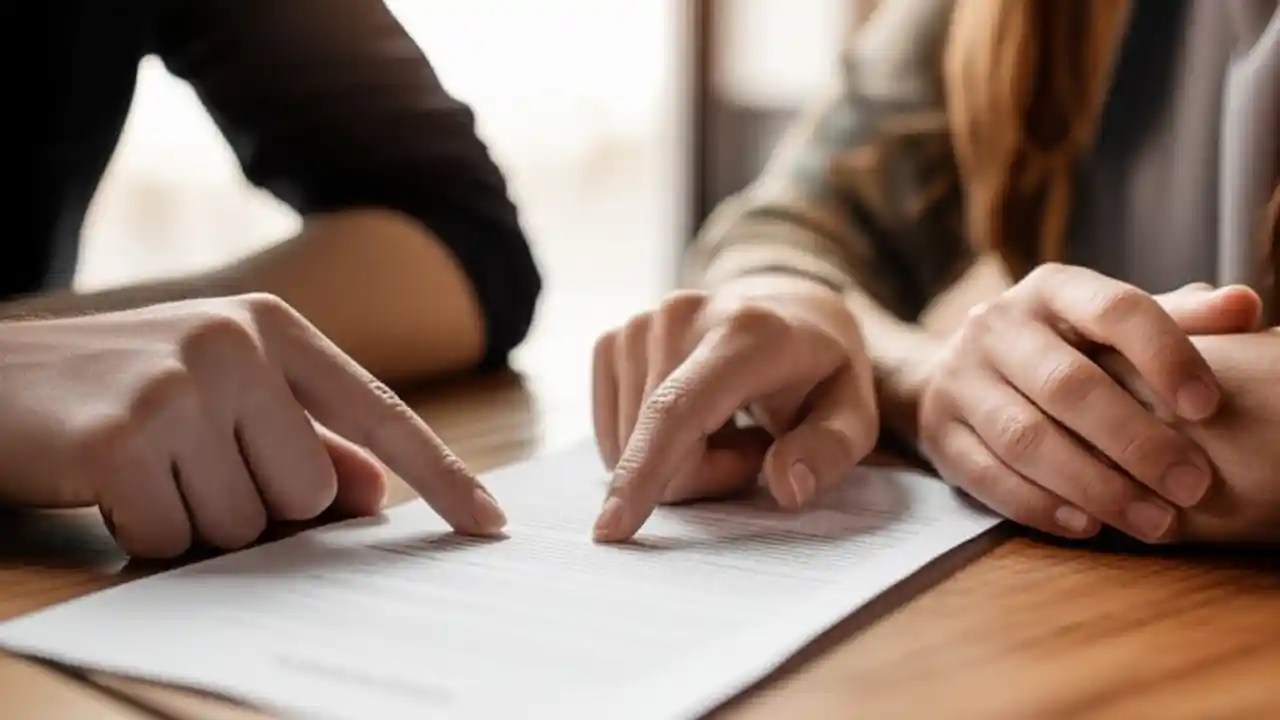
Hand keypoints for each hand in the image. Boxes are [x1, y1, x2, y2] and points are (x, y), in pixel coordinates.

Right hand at [0, 294, 504, 557]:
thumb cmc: (121, 389)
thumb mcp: (222, 392)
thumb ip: (305, 437)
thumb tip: (376, 493)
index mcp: (274, 328)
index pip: (381, 412)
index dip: (442, 474)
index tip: (490, 524)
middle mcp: (235, 346)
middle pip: (311, 495)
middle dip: (255, 504)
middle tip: (186, 461)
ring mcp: (179, 388)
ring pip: (246, 526)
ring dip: (195, 518)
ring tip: (144, 465)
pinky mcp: (121, 441)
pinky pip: (173, 540)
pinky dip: (142, 532)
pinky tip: (106, 483)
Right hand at [591, 276, 878, 541]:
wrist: (787, 310)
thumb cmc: (821, 371)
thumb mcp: (854, 413)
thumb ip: (830, 451)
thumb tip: (787, 487)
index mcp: (746, 333)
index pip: (679, 410)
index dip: (644, 470)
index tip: (612, 529)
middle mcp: (682, 316)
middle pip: (659, 444)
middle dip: (704, 473)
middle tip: (755, 445)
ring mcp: (641, 324)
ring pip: (631, 443)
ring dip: (678, 457)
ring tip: (726, 425)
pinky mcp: (614, 339)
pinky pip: (612, 429)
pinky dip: (648, 442)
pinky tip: (690, 417)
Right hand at [916, 266, 1261, 542]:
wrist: (956, 369)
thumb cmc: (1060, 347)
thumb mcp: (1108, 323)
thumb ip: (1176, 318)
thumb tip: (1246, 306)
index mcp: (1051, 289)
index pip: (1114, 309)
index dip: (1165, 355)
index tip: (1211, 406)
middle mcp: (996, 326)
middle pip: (1067, 384)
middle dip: (1136, 440)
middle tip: (1193, 486)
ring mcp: (959, 380)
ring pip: (1025, 437)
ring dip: (1094, 485)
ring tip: (1154, 522)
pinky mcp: (938, 432)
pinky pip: (987, 476)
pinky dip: (1040, 506)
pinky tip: (1088, 527)